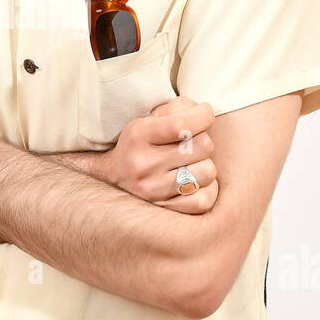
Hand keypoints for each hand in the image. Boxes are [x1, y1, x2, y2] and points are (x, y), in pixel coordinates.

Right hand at [102, 95, 217, 213]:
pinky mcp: (165, 209)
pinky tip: (193, 182)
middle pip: (203, 146)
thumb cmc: (140, 143)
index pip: (183, 124)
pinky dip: (205, 189)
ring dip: (204, 165)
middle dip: (202, 139)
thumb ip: (176, 109)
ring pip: (207, 172)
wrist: (112, 177)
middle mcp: (144, 165)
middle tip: (192, 141)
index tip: (204, 113)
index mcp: (138, 136)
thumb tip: (203, 112)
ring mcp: (154, 191)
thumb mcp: (148, 118)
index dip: (204, 115)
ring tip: (191, 163)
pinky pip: (205, 199)